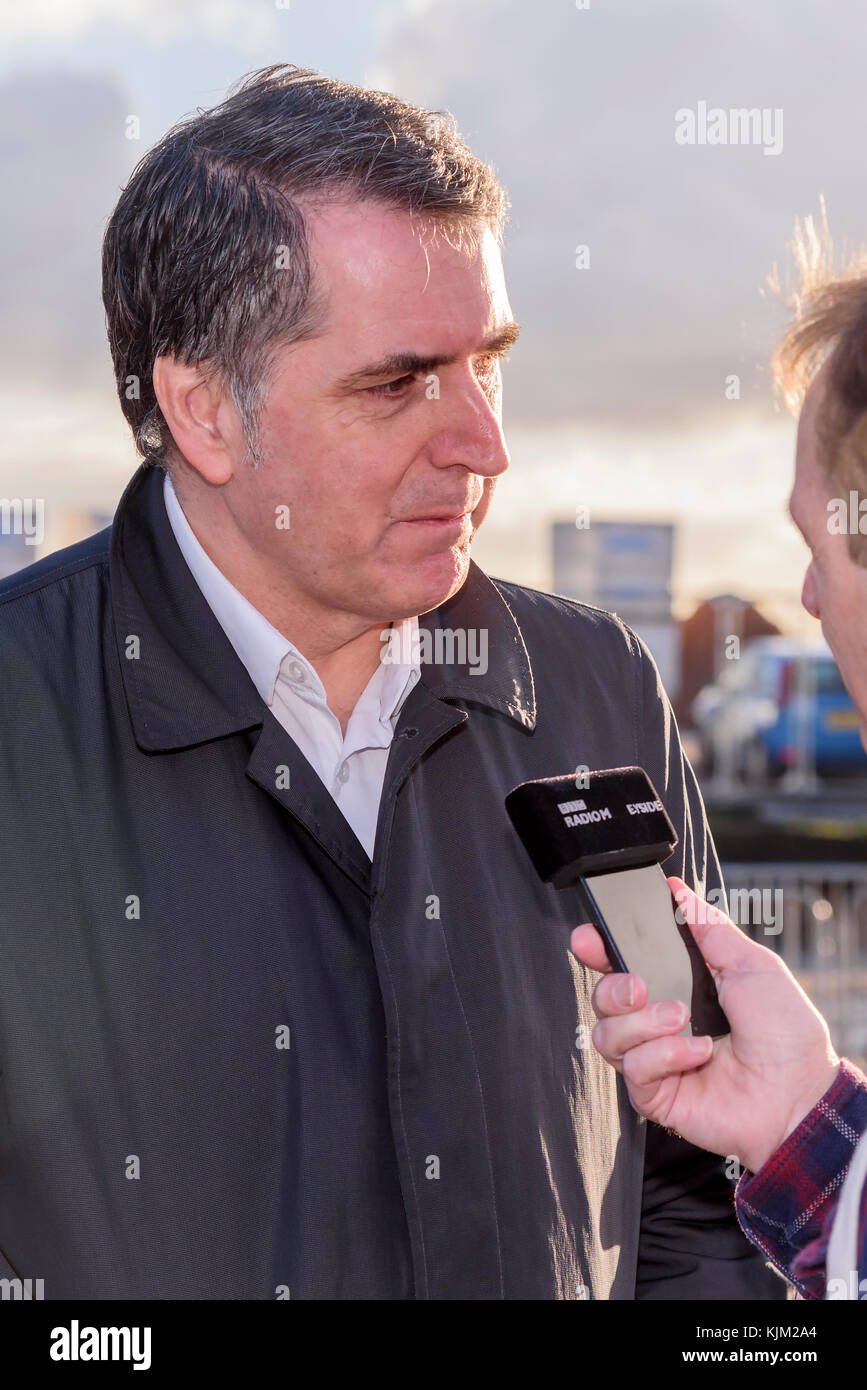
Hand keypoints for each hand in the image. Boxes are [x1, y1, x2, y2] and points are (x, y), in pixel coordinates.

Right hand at [570, 875, 841, 1173]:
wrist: (800, 1092)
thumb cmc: (785, 1031)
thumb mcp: (751, 963)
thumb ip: (708, 925)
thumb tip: (677, 889)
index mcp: (676, 986)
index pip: (620, 963)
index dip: (596, 948)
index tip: (588, 938)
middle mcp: (657, 1022)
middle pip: (602, 996)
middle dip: (613, 987)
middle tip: (641, 986)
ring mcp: (654, 1059)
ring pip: (607, 1033)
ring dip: (644, 1023)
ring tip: (682, 1020)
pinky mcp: (654, 1094)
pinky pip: (633, 1067)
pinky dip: (664, 1055)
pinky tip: (698, 1054)